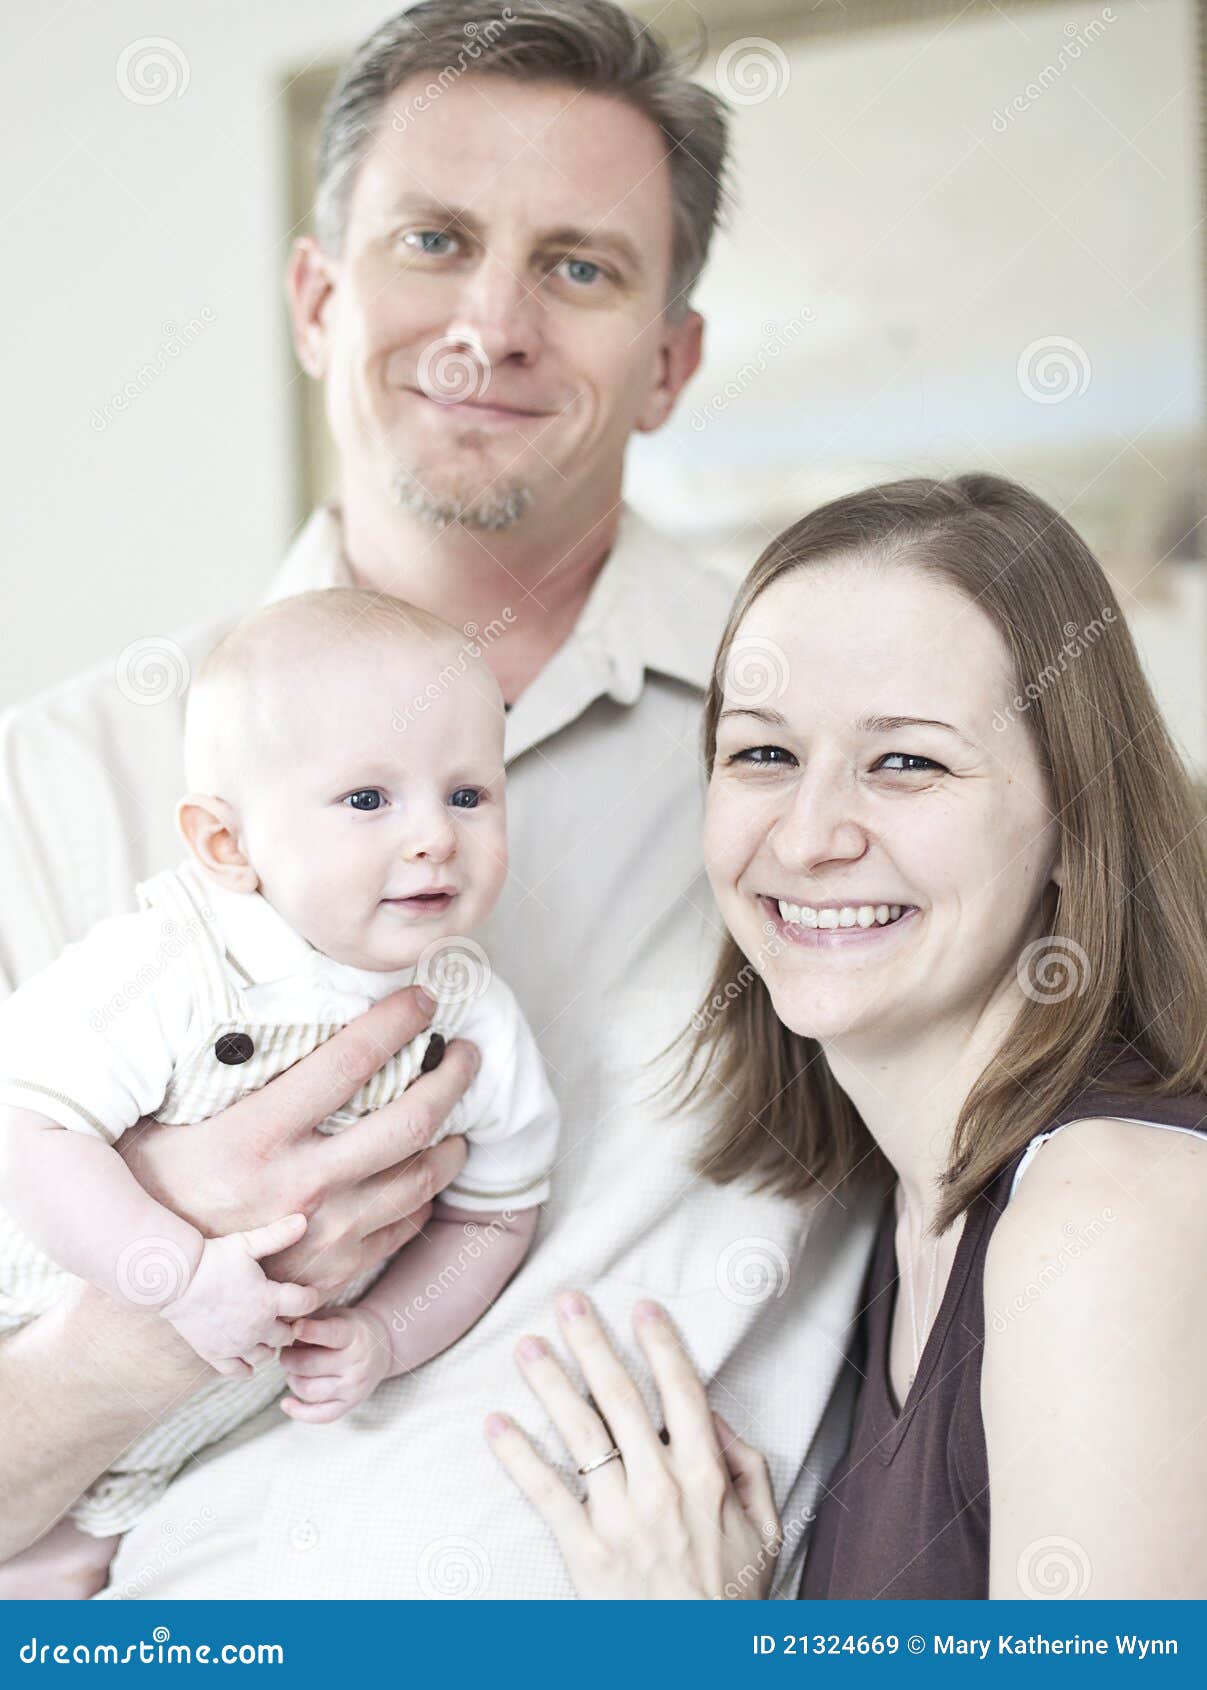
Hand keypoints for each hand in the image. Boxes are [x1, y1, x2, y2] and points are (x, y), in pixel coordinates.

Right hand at [115, 987, 478, 1298]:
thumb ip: (223, 1076)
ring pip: (420, 1178)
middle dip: (452, 1079)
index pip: (348, 1063)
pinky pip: (405, 1225)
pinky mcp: (340, 1269)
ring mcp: (328, 1233)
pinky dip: (426, 1194)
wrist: (158, 1289)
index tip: (422, 1000)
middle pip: (409, 1122)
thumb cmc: (159, 1190)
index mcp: (259, 1136)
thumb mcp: (171, 1121)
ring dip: (452, 1142)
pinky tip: (428, 1172)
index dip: (395, 1023)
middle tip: (468, 1053)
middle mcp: (303, 1184)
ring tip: (460, 1117)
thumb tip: (256, 1008)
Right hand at [159, 1214, 321, 1376]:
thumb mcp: (247, 1243)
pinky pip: (238, 1371)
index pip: (306, 1305)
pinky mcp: (215, 1354)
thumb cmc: (213, 1258)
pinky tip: (247, 1360)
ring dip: (269, 1345)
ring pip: (266, 1355)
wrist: (176, 1279)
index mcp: (269, 1301)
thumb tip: (303, 1219)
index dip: (310, 1297)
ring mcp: (236, 1344)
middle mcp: (257, 1328)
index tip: (305, 1293)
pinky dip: (245, 1368)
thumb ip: (278, 1235)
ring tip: (264, 1332)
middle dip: (289, 1325)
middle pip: (288, 1335)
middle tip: (282, 1314)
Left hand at [279, 1308, 393, 1421]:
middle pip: (309, 1365)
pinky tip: (286, 1403)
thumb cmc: (350, 1328)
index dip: (311, 1331)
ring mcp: (354, 1388)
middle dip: (288, 1358)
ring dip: (291, 1378)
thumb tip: (284, 1333)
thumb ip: (313, 1321)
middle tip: (286, 1351)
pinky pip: (320, 1415)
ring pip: (308, 1390)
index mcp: (355, 1335)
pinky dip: (298, 1412)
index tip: (294, 1328)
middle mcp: (357, 1364)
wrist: (380, 1348)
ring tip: (292, 1368)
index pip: (332, 1334)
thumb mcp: (337, 1316)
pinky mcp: (349, 1405)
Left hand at [485, 1292, 782, 1599]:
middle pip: (621, 1399)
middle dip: (593, 1344)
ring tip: (526, 1347)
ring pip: (580, 1434)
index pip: (682, 1392)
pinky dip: (517, 1456)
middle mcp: (662, 1487)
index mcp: (707, 1476)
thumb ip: (747, 1467)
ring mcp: (620, 1519)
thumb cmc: (731, 1599)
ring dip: (550, 1383)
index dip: (661, 1345)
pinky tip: (495, 1424)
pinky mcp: (585, 1553)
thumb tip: (715, 1416)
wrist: (698, 1666)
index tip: (642, 1308)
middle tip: (568, 1303)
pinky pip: (546, 1494)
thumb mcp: (765, 1530)